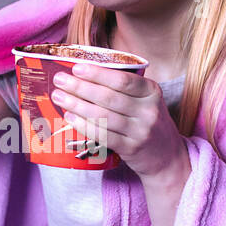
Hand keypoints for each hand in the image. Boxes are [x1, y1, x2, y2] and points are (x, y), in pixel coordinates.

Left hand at [51, 63, 188, 182]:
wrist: (167, 157)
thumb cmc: (148, 122)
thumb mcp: (146, 100)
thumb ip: (124, 88)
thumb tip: (86, 73)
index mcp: (152, 92)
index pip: (122, 80)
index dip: (97, 73)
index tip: (76, 68)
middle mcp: (149, 111)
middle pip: (108, 97)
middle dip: (80, 87)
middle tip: (59, 80)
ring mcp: (140, 131)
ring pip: (102, 116)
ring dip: (76, 105)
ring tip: (59, 97)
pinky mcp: (131, 149)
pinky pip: (103, 135)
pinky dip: (83, 125)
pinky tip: (70, 117)